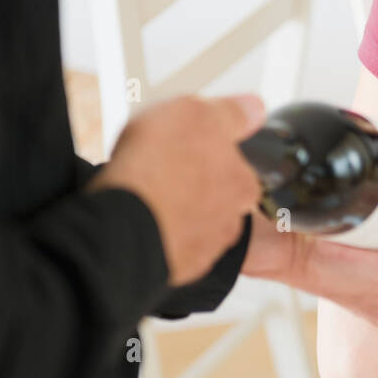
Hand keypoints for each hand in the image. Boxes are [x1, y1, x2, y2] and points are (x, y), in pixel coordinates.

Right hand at [87, 94, 264, 285]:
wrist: (121, 221)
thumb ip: (232, 113)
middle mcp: (230, 220)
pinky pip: (169, 246)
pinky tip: (140, 219)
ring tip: (147, 195)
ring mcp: (203, 248)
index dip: (208, 154)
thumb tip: (255, 109)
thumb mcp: (198, 114)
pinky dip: (157, 233)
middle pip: (215, 198)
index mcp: (243, 183)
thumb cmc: (158, 166)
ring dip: (174, 212)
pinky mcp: (176, 268)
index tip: (186, 149)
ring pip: (193, 224)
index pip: (236, 167)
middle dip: (192, 186)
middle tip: (161, 170)